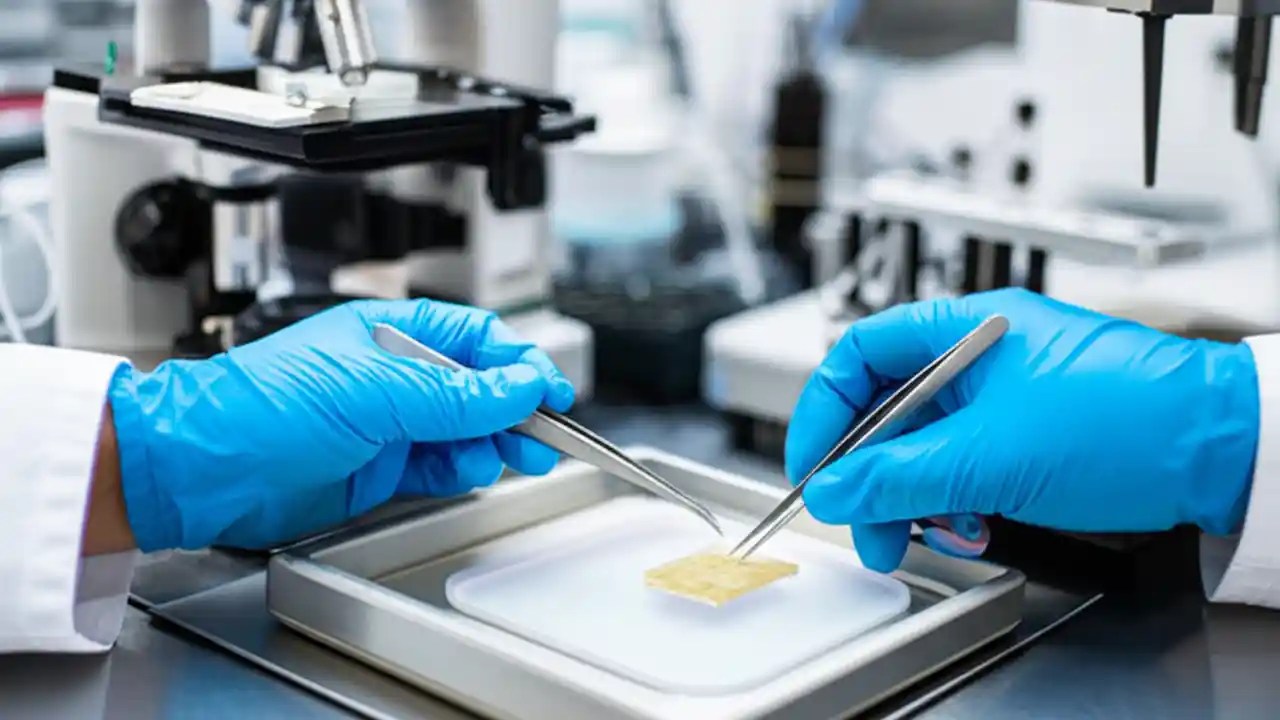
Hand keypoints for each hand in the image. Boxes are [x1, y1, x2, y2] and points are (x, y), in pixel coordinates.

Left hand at [109, 299, 574, 550]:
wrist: (206, 468)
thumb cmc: (262, 405)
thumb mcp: (373, 391)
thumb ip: (454, 396)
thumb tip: (517, 387)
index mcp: (391, 333)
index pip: (475, 339)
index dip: (518, 361)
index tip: (550, 388)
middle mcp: (393, 375)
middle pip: (478, 386)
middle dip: (516, 407)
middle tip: (547, 432)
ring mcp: (387, 423)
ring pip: (465, 430)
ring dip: (496, 442)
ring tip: (518, 456)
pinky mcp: (379, 468)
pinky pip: (440, 466)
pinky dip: (464, 471)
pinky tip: (475, 471)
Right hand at [786, 288, 1258, 572]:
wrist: (1220, 447)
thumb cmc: (1126, 418)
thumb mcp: (987, 456)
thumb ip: (896, 475)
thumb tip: (832, 488)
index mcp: (961, 330)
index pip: (858, 357)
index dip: (824, 412)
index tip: (813, 466)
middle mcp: (977, 357)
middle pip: (888, 409)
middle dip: (868, 472)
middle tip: (864, 523)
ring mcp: (1004, 396)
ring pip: (924, 444)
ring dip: (911, 494)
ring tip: (919, 535)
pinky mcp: (1028, 434)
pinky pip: (963, 464)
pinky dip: (953, 499)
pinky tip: (969, 525)